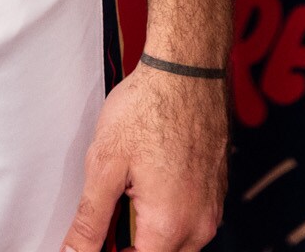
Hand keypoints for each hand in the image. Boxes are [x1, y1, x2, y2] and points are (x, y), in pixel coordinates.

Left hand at [61, 63, 226, 251]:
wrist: (186, 71)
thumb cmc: (148, 108)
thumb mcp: (105, 164)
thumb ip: (90, 219)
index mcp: (170, 226)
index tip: (94, 241)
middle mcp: (199, 226)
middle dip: (131, 246)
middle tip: (107, 220)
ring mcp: (211, 209)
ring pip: (178, 244)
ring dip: (150, 233)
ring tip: (125, 197)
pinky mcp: (215, 193)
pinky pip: (191, 222)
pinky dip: (167, 217)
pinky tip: (147, 185)